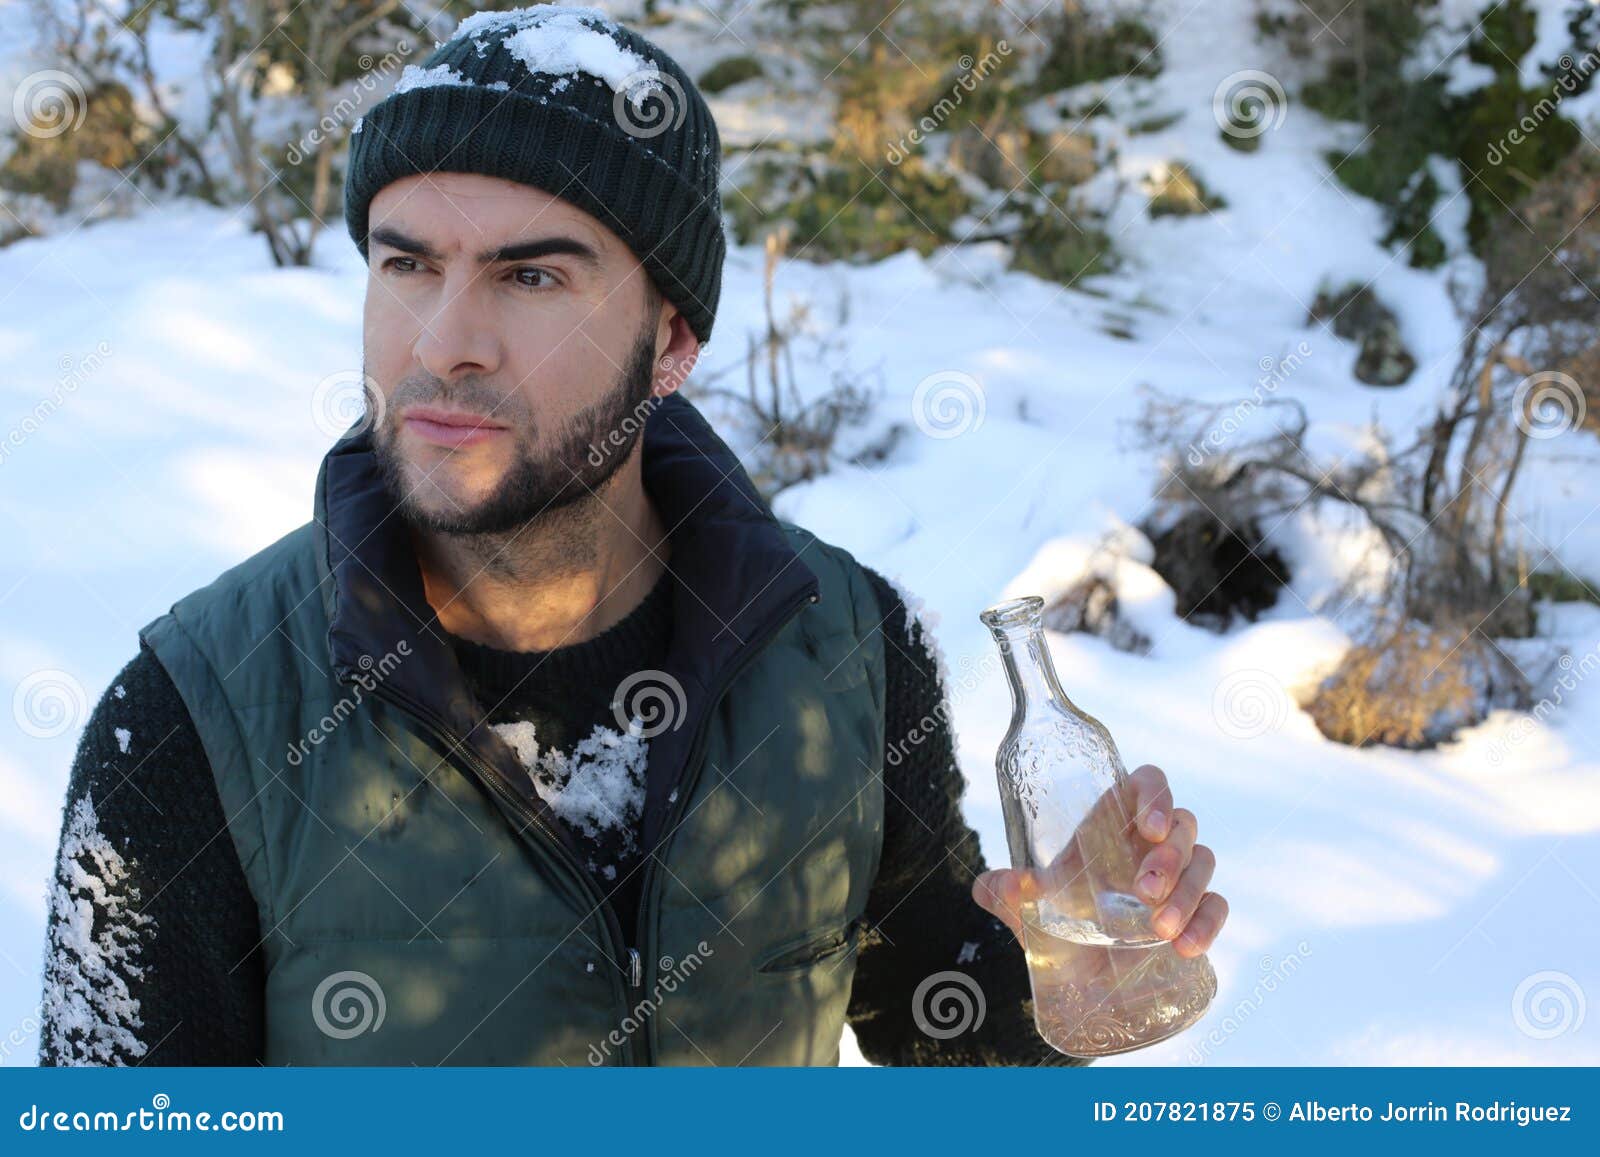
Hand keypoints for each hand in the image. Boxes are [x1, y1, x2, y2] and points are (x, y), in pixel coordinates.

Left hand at [971, 763, 1227, 957]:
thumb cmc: (1059, 933)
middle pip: (1181, 825)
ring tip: (1160, 929)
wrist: (1083, 986)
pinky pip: (1217, 906)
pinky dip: (1208, 923)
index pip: (1146, 785)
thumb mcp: (1027, 913)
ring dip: (1187, 891)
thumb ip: (1005, 893)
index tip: (1150, 826)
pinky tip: (1187, 947)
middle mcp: (1149, 847)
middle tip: (1144, 890)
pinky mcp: (1196, 915)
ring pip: (1203, 861)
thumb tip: (999, 884)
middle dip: (1169, 855)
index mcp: (1113, 827)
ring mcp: (1178, 880)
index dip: (1155, 794)